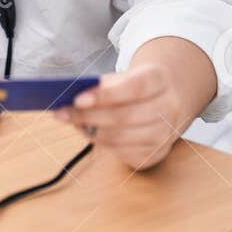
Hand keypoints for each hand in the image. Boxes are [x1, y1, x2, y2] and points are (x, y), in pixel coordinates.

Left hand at [54, 51, 204, 170]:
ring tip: (73, 123)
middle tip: (62, 114)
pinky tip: (90, 133)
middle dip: (89, 116)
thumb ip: (101, 86)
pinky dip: (102, 143)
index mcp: (160, 79)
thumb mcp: (123, 77)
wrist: (166, 102)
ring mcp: (166, 133)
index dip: (105, 95)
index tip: (77, 99)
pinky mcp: (157, 153)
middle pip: (125, 116)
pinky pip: (122, 152)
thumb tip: (71, 101)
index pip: (134, 87)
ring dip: (91, 132)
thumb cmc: (135, 88)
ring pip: (121, 137)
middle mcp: (169, 107)